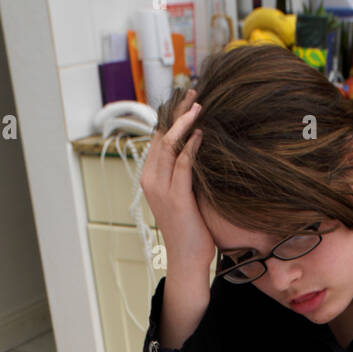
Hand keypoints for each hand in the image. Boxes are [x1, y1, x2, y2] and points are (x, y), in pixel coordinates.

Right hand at [139, 89, 214, 271]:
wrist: (186, 259)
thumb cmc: (189, 229)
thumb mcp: (183, 195)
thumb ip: (183, 173)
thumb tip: (197, 151)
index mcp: (150, 177)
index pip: (158, 137)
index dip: (170, 115)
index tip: (185, 99)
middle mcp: (151, 179)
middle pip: (162, 135)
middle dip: (176, 111)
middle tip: (191, 91)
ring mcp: (161, 188)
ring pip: (170, 144)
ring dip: (184, 122)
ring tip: (198, 105)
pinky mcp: (176, 196)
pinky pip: (183, 163)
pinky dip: (191, 146)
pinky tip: (202, 133)